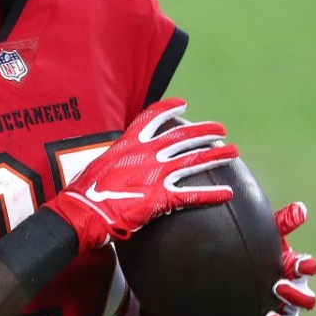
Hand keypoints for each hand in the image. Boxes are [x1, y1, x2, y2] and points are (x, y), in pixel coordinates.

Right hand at [45, 97, 239, 253]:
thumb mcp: (99, 165)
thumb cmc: (85, 192)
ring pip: (193, 161)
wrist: (82, 211)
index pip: (152, 118)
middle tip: (220, 129)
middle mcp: (146, 154)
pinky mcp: (161, 197)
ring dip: (215, 155)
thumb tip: (118, 162)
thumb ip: (116, 160)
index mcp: (128, 143)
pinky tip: (228, 193)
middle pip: (182, 137)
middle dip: (204, 131)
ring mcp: (155, 174)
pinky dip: (212, 194)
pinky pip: (192, 195)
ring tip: (233, 151)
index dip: (169, 109)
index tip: (184, 104)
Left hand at [246, 202, 315, 315]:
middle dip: (295, 294)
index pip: (305, 268)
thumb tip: (300, 209)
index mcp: (289, 269)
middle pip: (305, 299)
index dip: (303, 266)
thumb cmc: (247, 255)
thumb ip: (278, 224)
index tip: (295, 262)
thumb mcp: (260, 238)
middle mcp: (289, 295)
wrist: (220, 281)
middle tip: (277, 285)